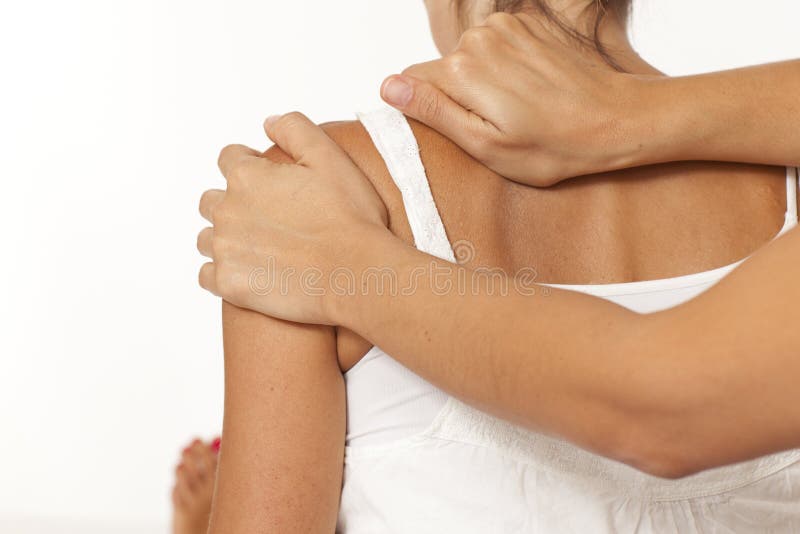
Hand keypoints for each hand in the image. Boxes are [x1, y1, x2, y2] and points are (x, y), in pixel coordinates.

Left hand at [198, 113, 390, 324]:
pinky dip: (223, 273)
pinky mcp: (229, 284)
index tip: (269, 182)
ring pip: (207, 238)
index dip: (250, 165)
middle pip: (212, 199)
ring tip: (258, 248)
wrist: (356, 273)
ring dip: (226, 238)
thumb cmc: (350, 218)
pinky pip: (207, 276)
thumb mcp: (330, 157)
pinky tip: (249, 273)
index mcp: (247, 176)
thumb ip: (295, 129)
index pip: (229, 158)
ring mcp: (225, 249)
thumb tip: (268, 122)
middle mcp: (228, 210)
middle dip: (234, 203)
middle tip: (268, 218)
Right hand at [380, 12, 655, 185]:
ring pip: (468, 58)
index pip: (411, 82)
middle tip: (496, 126)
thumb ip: (433, 112)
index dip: (429, 112)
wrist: (616, 119)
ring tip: (517, 109)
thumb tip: (389, 86)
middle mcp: (479, 37)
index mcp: (462, 69)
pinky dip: (504, 67)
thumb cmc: (553, 146)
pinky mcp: (527, 25)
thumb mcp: (484, 145)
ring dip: (482, 82)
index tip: (462, 130)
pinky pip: (495, 47)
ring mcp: (506, 26)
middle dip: (458, 97)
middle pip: (441, 69)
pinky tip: (530, 90)